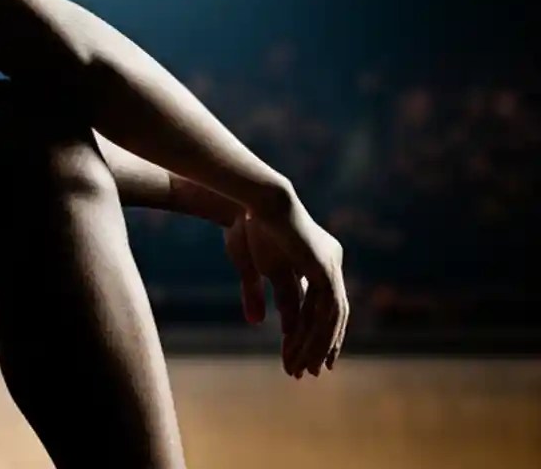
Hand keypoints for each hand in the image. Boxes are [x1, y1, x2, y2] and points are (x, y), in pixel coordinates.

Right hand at [230, 195, 349, 378]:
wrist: (249, 203)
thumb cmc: (244, 227)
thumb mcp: (251, 269)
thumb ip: (255, 295)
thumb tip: (255, 323)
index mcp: (309, 260)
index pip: (317, 306)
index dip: (311, 333)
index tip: (302, 357)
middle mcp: (325, 264)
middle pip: (328, 315)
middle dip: (319, 345)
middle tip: (311, 372)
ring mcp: (329, 265)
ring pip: (331, 317)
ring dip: (319, 345)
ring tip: (308, 368)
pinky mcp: (325, 267)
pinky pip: (329, 310)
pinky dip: (321, 333)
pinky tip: (313, 351)